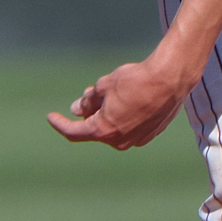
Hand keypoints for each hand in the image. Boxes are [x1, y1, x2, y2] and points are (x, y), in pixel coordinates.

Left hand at [45, 54, 192, 148]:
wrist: (170, 79)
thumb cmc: (135, 80)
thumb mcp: (104, 86)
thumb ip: (88, 101)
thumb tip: (77, 109)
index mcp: (103, 130)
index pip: (74, 132)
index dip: (60, 124)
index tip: (51, 117)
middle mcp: (119, 141)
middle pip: (96, 130)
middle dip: (89, 115)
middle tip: (88, 96)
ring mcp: (137, 139)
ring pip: (114, 129)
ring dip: (108, 116)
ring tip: (113, 94)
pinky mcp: (151, 134)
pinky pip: (131, 128)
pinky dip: (125, 117)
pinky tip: (132, 100)